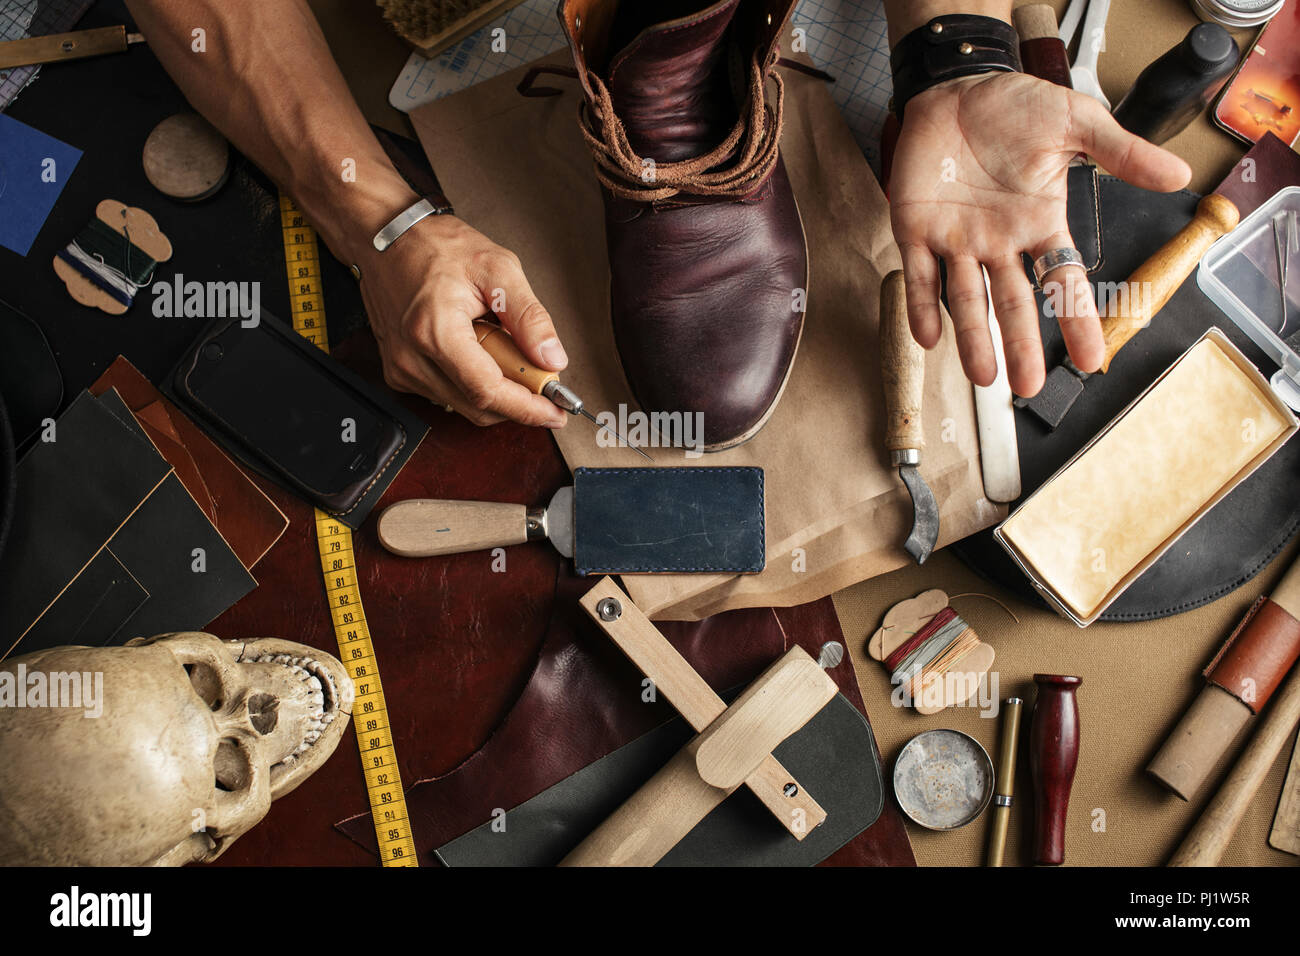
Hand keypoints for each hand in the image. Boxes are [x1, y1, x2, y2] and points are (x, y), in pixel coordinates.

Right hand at [355, 213, 568, 427]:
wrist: (387, 238)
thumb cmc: (436, 246)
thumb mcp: (499, 268)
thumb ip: (529, 317)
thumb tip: (552, 358)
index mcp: (435, 331)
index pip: (487, 391)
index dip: (526, 408)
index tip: (555, 412)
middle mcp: (412, 358)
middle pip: (478, 407)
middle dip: (517, 401)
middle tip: (542, 377)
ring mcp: (402, 369)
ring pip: (464, 406)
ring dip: (495, 390)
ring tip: (501, 347)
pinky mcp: (399, 373)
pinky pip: (447, 395)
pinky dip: (473, 383)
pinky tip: (478, 351)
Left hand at [888, 71, 1190, 395]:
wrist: (959, 87)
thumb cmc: (1015, 108)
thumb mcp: (1076, 123)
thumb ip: (1121, 153)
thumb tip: (1178, 175)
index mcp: (1040, 224)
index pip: (1064, 281)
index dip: (1076, 319)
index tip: (1092, 360)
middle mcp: (1000, 243)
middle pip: (1013, 303)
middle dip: (1021, 343)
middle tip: (1028, 385)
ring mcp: (957, 240)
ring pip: (966, 298)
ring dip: (973, 338)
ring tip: (983, 375)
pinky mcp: (916, 229)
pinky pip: (919, 275)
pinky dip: (922, 305)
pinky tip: (929, 336)